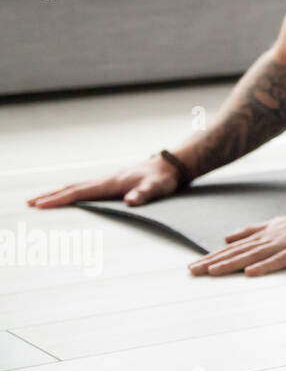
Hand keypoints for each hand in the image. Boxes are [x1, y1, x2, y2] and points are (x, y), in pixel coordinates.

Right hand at [27, 154, 181, 208]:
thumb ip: (144, 194)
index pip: (79, 192)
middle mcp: (105, 179)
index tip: (40, 205)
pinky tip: (69, 196)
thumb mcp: (157, 188)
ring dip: (58, 193)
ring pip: (78, 186)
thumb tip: (131, 201)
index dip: (59, 199)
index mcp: (111, 183)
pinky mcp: (112, 181)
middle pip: (72, 187)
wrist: (171, 165)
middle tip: (29, 204)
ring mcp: (108, 179)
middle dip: (50, 196)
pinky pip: (86, 187)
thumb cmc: (164, 179)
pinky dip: (72, 191)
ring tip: (41, 200)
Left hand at [188, 212, 285, 276]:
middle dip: (214, 261)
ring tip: (213, 272)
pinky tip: (251, 273)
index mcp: (264, 234)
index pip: (234, 247)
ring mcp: (284, 243)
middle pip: (238, 251)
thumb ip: (251, 231)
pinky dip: (265, 266)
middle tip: (193, 271)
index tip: (194, 265)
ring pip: (253, 255)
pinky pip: (280, 260)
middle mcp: (270, 237)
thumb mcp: (276, 224)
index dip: (213, 256)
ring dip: (232, 263)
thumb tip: (227, 237)